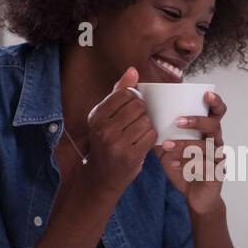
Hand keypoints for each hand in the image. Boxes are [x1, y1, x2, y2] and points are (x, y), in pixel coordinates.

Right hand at [83, 67, 156, 199]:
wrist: (100, 178)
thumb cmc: (105, 143)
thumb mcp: (104, 117)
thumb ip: (118, 93)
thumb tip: (133, 70)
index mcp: (96, 116)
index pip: (125, 94)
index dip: (133, 99)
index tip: (130, 109)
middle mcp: (103, 129)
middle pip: (138, 106)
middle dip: (141, 114)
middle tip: (133, 125)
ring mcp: (116, 144)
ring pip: (146, 120)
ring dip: (146, 126)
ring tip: (136, 134)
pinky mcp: (130, 156)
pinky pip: (151, 135)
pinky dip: (150, 138)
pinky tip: (140, 143)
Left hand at [154, 89, 226, 215]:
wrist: (196, 197)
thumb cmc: (184, 168)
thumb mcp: (169, 150)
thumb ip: (161, 134)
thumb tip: (142, 117)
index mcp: (208, 132)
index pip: (217, 112)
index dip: (216, 101)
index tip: (206, 93)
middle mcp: (216, 142)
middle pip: (214, 125)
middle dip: (197, 121)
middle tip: (178, 121)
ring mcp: (218, 159)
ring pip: (207, 147)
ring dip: (186, 144)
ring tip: (167, 146)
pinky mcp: (217, 174)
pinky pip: (204, 167)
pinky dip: (187, 164)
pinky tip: (173, 164)